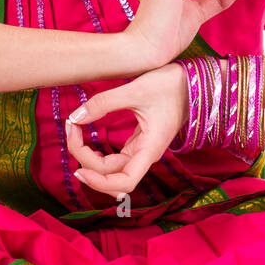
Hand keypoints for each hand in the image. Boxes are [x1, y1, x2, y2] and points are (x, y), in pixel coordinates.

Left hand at [65, 62, 189, 200]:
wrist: (192, 81)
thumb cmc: (171, 85)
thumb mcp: (135, 89)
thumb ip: (103, 103)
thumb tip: (75, 117)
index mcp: (149, 149)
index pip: (124, 182)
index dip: (99, 183)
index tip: (79, 168)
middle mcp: (145, 155)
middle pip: (111, 176)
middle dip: (85, 160)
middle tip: (71, 129)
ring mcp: (141, 150)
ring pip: (110, 169)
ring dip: (89, 158)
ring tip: (74, 133)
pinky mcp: (138, 142)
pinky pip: (114, 158)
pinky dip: (96, 152)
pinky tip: (83, 140)